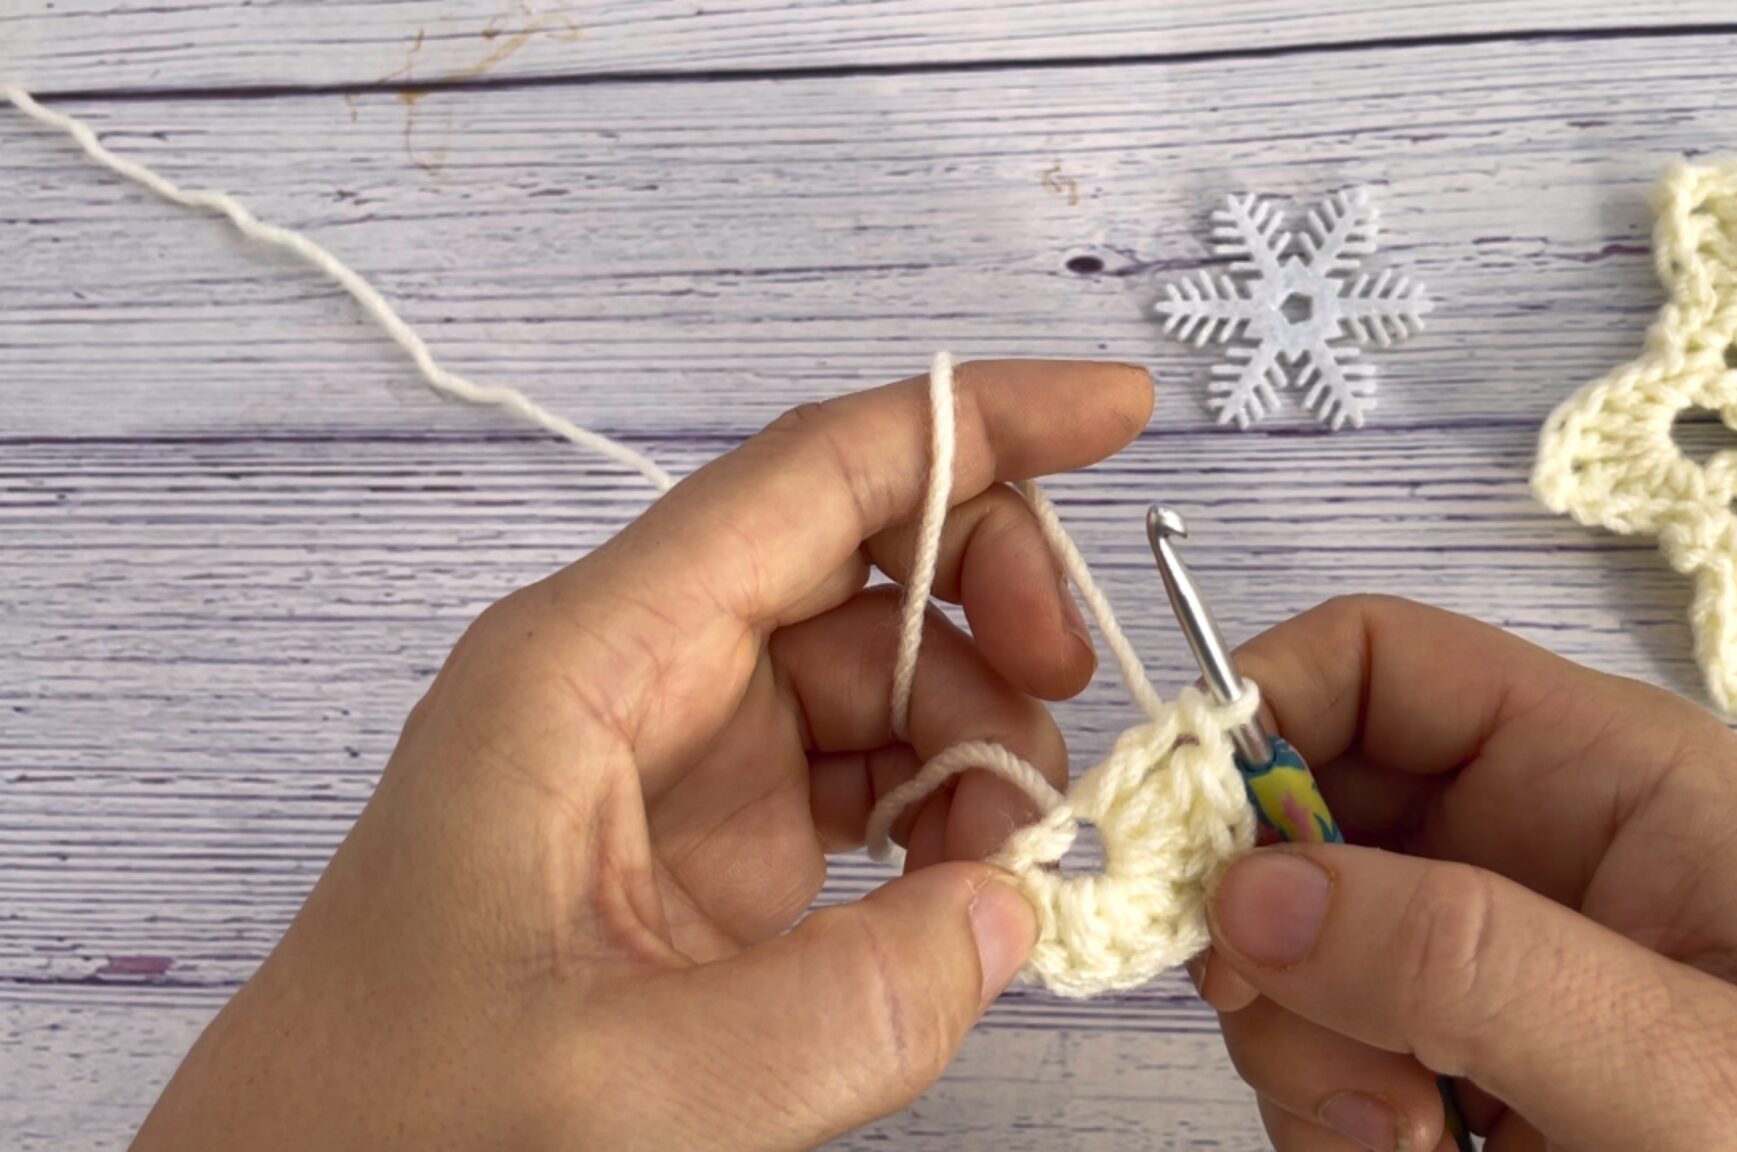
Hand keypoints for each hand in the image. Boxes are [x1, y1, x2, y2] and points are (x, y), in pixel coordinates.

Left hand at [132, 361, 1154, 1151]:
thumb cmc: (391, 1121)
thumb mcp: (626, 1089)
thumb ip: (849, 1009)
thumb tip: (1012, 911)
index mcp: (587, 665)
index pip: (811, 478)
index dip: (975, 424)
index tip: (1116, 410)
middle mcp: (637, 682)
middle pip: (863, 561)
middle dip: (994, 603)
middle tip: (1067, 705)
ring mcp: (680, 766)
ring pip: (882, 676)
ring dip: (980, 738)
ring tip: (1008, 855)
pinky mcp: (711, 850)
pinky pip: (866, 780)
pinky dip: (944, 816)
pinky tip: (964, 891)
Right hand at [1196, 596, 1736, 1150]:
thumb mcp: (1691, 1065)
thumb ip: (1477, 967)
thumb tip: (1253, 894)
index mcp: (1600, 770)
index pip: (1377, 661)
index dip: (1254, 710)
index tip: (1175, 836)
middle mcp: (1521, 842)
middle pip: (1298, 815)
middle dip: (1272, 932)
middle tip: (1320, 1045)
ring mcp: (1477, 956)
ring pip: (1286, 950)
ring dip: (1302, 1047)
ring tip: (1410, 1139)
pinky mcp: (1449, 1056)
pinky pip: (1312, 1051)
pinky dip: (1327, 1114)